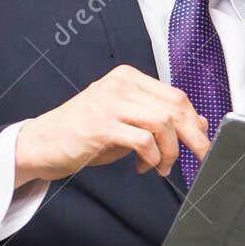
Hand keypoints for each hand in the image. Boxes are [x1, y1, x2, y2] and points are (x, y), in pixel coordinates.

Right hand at [13, 64, 210, 183]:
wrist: (42, 143)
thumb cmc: (84, 132)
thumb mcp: (127, 120)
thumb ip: (159, 118)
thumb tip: (200, 124)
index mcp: (129, 78)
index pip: (176, 96)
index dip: (195, 121)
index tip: (202, 143)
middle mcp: (121, 85)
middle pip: (175, 107)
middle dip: (194, 137)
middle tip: (201, 158)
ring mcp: (110, 104)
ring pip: (163, 123)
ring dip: (170, 152)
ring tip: (161, 167)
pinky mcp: (101, 126)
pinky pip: (143, 141)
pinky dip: (152, 159)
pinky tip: (143, 167)